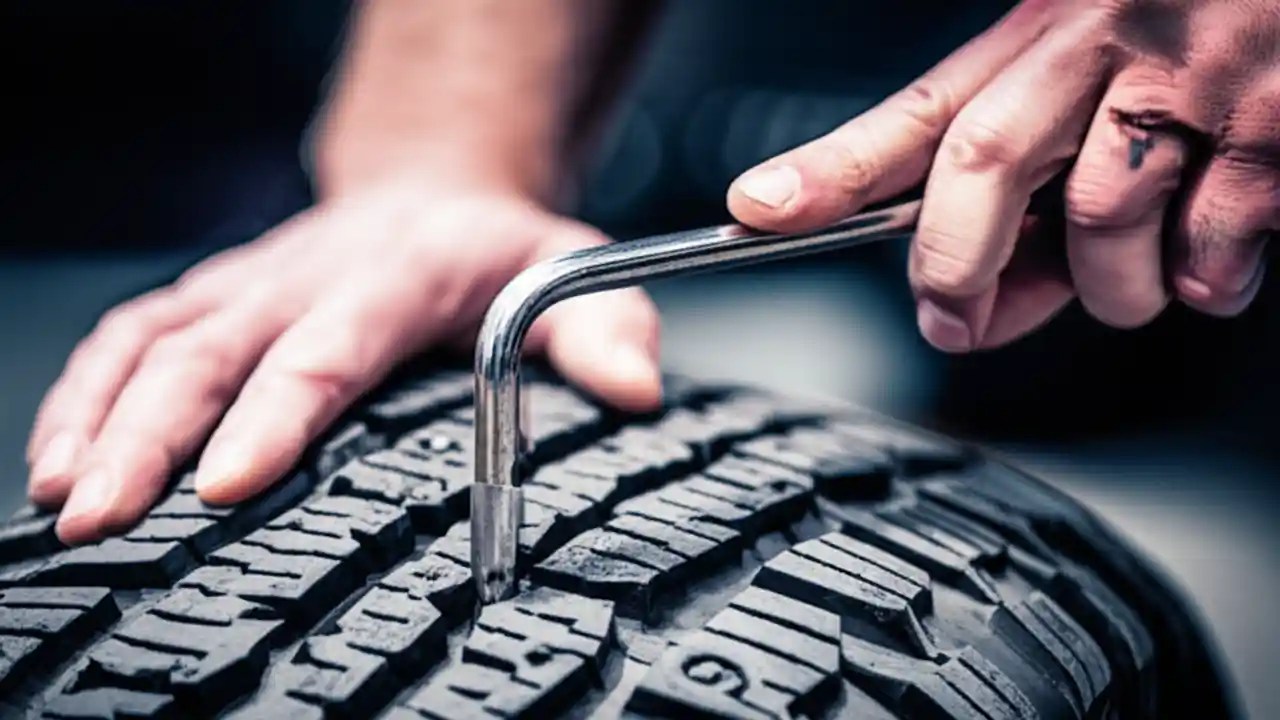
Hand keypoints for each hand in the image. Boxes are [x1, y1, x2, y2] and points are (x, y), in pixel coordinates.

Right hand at [26, 183, 660, 543]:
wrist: (437, 184)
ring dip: (101, 417)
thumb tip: (635, 392)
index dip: (275, 416)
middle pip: (214, 350)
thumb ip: (604, 328)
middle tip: (104, 517)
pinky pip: (137, 334)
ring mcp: (255, 283)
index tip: (224, 484)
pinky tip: (62, 452)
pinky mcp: (222, 295)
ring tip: (65, 499)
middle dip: (150, 436)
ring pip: (157, 342)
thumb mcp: (573, 270)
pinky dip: (89, 391)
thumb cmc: (499, 247)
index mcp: (396, 273)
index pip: (328, 349)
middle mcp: (308, 274)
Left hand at [729, 0, 1275, 350]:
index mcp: (1044, 28)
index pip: (916, 112)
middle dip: (954, 264)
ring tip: (1135, 279)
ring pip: (1101, 223)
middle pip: (982, 166)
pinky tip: (1210, 259)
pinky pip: (1210, 243)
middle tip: (953, 317)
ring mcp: (1188, 80)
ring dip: (1108, 289)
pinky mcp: (1273, 124)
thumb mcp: (1091, 77)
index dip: (830, 169)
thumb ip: (1029, 186)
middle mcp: (1103, 42)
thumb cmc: (1197, 28)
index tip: (759, 210)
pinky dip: (1203, 280)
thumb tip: (980, 305)